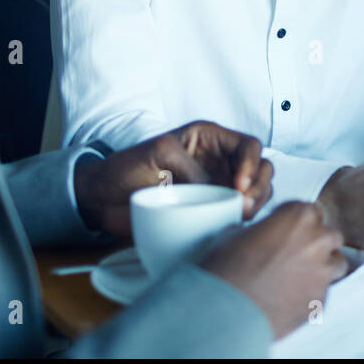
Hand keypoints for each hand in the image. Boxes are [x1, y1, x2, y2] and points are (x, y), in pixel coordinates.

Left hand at [74, 120, 272, 237]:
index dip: (252, 162)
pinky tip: (236, 223)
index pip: (248, 145)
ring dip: (257, 203)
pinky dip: (245, 218)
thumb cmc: (125, 167)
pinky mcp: (212, 210)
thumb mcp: (158, 153)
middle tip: (245, 203)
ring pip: (256, 192)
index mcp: (210, 139)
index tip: (240, 184)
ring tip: (242, 215)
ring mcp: (218, 187)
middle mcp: (220, 162)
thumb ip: (191, 167)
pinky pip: (239, 212)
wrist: (102, 199)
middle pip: (261, 168)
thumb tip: (218, 190)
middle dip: (260, 185)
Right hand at [199, 202, 346, 338]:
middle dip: (316, 243)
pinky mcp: (321, 301)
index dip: (296, 223)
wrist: (223, 311)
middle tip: (294, 254)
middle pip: (330, 236)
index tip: (286, 232)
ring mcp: (323, 272)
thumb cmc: (226, 268)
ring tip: (298, 276)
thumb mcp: (238, 233)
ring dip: (323, 267)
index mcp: (300, 216)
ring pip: (337, 263)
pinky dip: (312, 293)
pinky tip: (291, 298)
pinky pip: (324, 292)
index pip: (310, 211)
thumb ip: (264, 229)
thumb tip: (263, 235)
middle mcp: (318, 240)